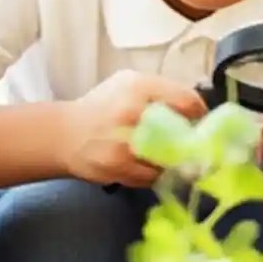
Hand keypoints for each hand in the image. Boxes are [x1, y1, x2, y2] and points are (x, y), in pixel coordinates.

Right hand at [60, 69, 207, 187]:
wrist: (63, 134)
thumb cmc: (101, 106)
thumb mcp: (128, 85)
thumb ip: (160, 92)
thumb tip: (196, 109)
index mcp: (137, 86)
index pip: (188, 101)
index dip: (198, 114)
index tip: (198, 121)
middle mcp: (132, 112)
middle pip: (183, 133)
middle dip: (189, 141)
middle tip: (186, 142)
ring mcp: (126, 142)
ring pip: (171, 159)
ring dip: (172, 161)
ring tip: (162, 155)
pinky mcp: (120, 168)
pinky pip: (154, 176)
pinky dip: (154, 173)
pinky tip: (144, 165)